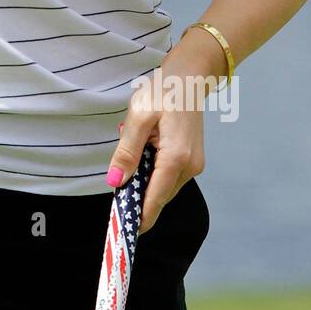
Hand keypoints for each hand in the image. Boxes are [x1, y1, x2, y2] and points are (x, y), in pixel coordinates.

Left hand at [106, 77, 205, 233]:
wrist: (189, 77)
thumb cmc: (163, 92)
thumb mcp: (138, 118)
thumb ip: (127, 152)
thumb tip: (116, 182)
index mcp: (176, 158)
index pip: (154, 199)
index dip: (138, 218)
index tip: (123, 233)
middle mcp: (190, 167)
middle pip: (158, 195)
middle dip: (136, 194)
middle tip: (117, 181)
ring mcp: (194, 165)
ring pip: (162, 186)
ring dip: (143, 179)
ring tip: (132, 151)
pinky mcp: (192, 161)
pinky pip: (168, 176)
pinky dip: (152, 172)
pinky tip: (144, 150)